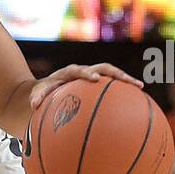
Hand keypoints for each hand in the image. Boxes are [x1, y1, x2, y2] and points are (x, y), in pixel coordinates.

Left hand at [27, 62, 142, 111]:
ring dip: (125, 80)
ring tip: (140, 87)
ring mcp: (93, 76)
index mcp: (70, 72)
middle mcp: (84, 72)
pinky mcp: (97, 84)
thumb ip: (37, 97)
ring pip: (112, 76)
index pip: (81, 70)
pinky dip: (122, 92)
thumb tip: (33, 105)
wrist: (47, 88)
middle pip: (104, 69)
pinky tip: (134, 103)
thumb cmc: (43, 92)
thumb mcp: (37, 93)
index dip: (87, 73)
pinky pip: (111, 87)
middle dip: (117, 74)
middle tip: (130, 82)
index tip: (94, 79)